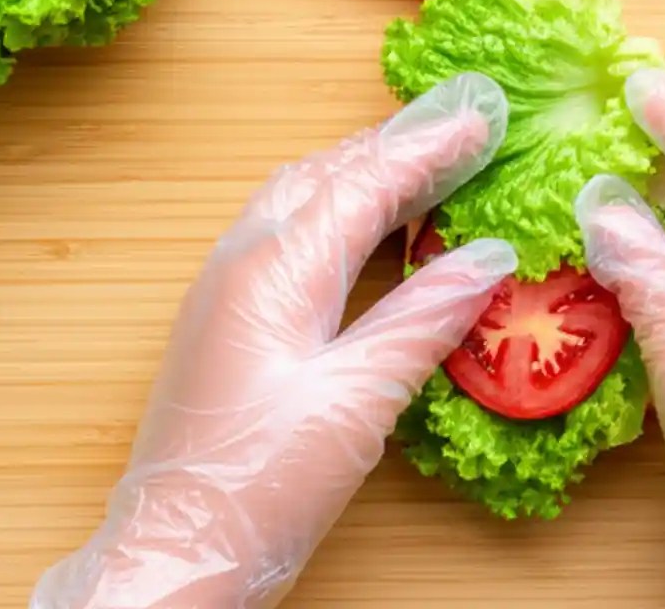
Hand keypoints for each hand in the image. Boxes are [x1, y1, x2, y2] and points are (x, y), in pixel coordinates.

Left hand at [30, 73, 517, 608]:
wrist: (176, 549)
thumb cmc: (261, 483)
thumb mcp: (356, 402)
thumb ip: (422, 320)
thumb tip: (488, 257)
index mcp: (274, 270)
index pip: (364, 184)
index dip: (428, 148)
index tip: (483, 114)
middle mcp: (242, 261)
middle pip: (327, 176)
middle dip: (394, 146)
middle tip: (460, 124)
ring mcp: (227, 289)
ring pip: (301, 200)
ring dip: (363, 172)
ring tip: (422, 160)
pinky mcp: (228, 320)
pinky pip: (288, 234)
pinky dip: (338, 211)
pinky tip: (365, 227)